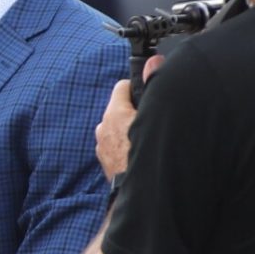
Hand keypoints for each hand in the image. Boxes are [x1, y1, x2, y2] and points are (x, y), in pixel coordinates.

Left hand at [96, 57, 159, 180]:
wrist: (141, 192)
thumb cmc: (147, 154)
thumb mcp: (152, 115)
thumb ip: (152, 84)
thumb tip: (152, 61)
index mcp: (114, 114)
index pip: (123, 86)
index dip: (138, 88)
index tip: (149, 95)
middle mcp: (103, 128)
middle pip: (121, 108)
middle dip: (135, 111)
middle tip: (152, 120)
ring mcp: (102, 146)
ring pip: (119, 128)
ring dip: (131, 130)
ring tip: (148, 139)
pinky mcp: (104, 162)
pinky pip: (116, 145)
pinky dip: (126, 146)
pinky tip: (139, 153)